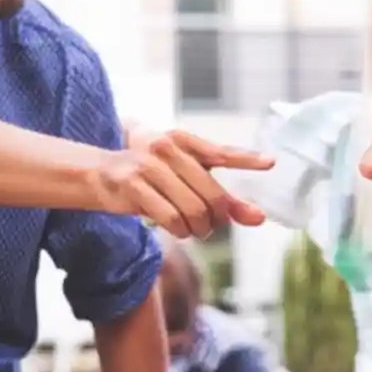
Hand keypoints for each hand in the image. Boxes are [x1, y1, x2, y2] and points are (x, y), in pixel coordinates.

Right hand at [96, 128, 274, 238]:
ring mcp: (149, 165)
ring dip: (198, 228)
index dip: (247, 159)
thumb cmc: (152, 177)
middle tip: (211, 227)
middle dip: (216, 219)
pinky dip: (179, 230)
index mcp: (184, 141)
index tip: (270, 162)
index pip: (222, 152)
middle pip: (211, 195)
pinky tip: (178, 229)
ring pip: (192, 209)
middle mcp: (168, 148)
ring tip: (194, 230)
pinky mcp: (133, 185)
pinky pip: (170, 217)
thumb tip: (259, 217)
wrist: (100, 174)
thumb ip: (223, 196)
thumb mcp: (186, 179)